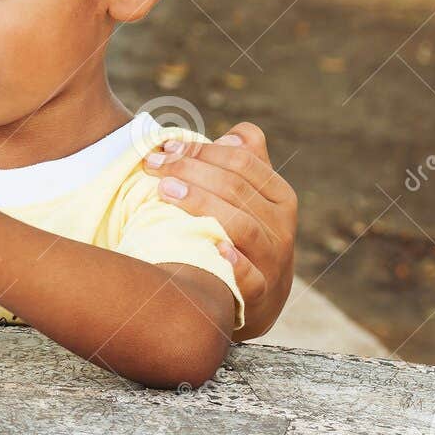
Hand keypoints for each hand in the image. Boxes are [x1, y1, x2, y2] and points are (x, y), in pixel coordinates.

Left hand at [141, 122, 296, 340]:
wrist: (260, 298)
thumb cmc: (244, 234)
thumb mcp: (252, 197)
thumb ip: (245, 162)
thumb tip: (233, 135)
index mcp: (279, 195)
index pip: (243, 162)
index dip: (202, 150)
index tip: (165, 147)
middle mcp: (282, 225)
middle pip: (236, 189)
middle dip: (190, 171)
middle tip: (152, 165)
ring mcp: (274, 260)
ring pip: (242, 226)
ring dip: (202, 205)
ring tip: (164, 191)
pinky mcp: (262, 293)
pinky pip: (251, 278)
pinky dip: (235, 263)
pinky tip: (214, 248)